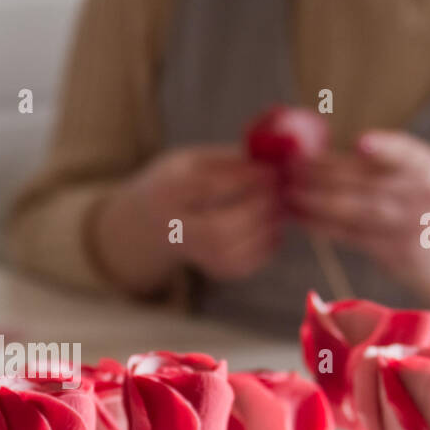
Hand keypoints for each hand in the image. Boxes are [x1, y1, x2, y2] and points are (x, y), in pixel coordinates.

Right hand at [94, 144, 280, 292]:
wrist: (150, 222)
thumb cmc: (179, 183)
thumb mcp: (194, 160)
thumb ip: (229, 160)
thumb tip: (271, 159)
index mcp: (167, 192)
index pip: (207, 187)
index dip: (245, 179)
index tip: (271, 169)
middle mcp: (172, 228)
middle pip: (217, 230)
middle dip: (255, 211)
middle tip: (278, 192)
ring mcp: (189, 254)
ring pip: (230, 253)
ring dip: (263, 230)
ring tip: (278, 208)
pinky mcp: (211, 269)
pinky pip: (241, 266)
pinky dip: (264, 248)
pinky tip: (271, 228)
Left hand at [284, 130, 429, 288]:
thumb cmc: (421, 206)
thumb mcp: (420, 175)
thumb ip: (386, 159)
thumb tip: (322, 151)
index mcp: (427, 167)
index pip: (407, 153)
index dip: (385, 148)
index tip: (360, 143)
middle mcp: (422, 194)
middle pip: (365, 180)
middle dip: (322, 171)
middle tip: (290, 165)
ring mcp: (407, 224)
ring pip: (354, 208)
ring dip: (315, 199)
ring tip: (288, 192)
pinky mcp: (390, 250)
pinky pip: (349, 234)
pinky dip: (320, 225)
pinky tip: (299, 216)